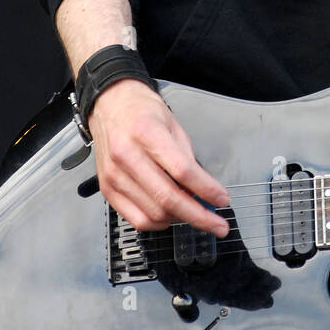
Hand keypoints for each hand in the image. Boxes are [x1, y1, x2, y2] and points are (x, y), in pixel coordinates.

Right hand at [88, 79, 229, 236]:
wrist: (110, 105)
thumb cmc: (142, 111)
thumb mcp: (173, 124)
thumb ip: (187, 158)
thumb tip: (202, 189)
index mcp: (146, 133)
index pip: (182, 170)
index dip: (206, 189)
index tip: (222, 199)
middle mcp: (127, 156)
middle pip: (167, 198)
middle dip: (199, 216)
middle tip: (218, 224)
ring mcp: (114, 176)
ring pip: (153, 214)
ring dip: (180, 220)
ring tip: (195, 214)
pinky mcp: (108, 190)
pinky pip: (136, 219)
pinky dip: (159, 223)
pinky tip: (172, 216)